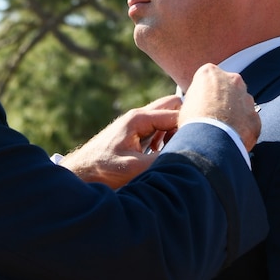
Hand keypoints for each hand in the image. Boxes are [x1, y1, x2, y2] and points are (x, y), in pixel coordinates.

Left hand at [60, 94, 182, 188]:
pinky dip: (166, 138)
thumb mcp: (133, 167)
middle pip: (173, 105)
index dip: (190, 127)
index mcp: (139, 119)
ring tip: (170, 152)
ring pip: (166, 117)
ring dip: (175, 131)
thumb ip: (161, 159)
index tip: (200, 143)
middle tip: (186, 143)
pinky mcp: (135, 134)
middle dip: (184, 121)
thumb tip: (187, 156)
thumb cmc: (101, 170)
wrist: (79, 174)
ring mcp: (137, 124)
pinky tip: (159, 155)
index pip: (176, 114)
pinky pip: (158, 128)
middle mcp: (138, 116)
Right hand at [180, 63, 260, 152]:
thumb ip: (196, 99)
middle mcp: (232, 80)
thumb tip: (199, 106)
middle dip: (223, 99)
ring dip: (235, 113)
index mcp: (210, 73)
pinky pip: (249, 121)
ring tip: (222, 129)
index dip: (204, 92)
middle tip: (213, 115)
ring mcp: (247, 98)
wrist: (209, 142)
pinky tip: (232, 137)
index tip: (201, 103)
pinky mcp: (255, 117)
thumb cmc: (193, 123)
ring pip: (242, 103)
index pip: (207, 78)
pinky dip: (242, 128)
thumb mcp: (185, 105)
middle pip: (228, 87)